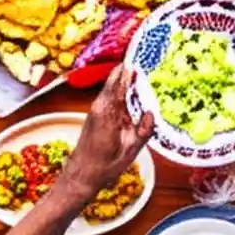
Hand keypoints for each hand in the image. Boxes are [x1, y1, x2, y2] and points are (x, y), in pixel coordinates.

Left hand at [60, 68, 153, 195]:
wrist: (82, 174)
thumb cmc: (105, 165)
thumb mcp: (131, 150)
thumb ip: (143, 131)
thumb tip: (151, 113)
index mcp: (108, 113)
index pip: (119, 85)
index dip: (129, 71)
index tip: (140, 60)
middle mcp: (99, 107)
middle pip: (114, 81)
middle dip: (127, 71)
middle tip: (144, 62)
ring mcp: (95, 109)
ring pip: (111, 88)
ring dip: (124, 80)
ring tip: (142, 74)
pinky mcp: (95, 114)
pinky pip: (109, 96)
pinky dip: (120, 91)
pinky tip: (132, 93)